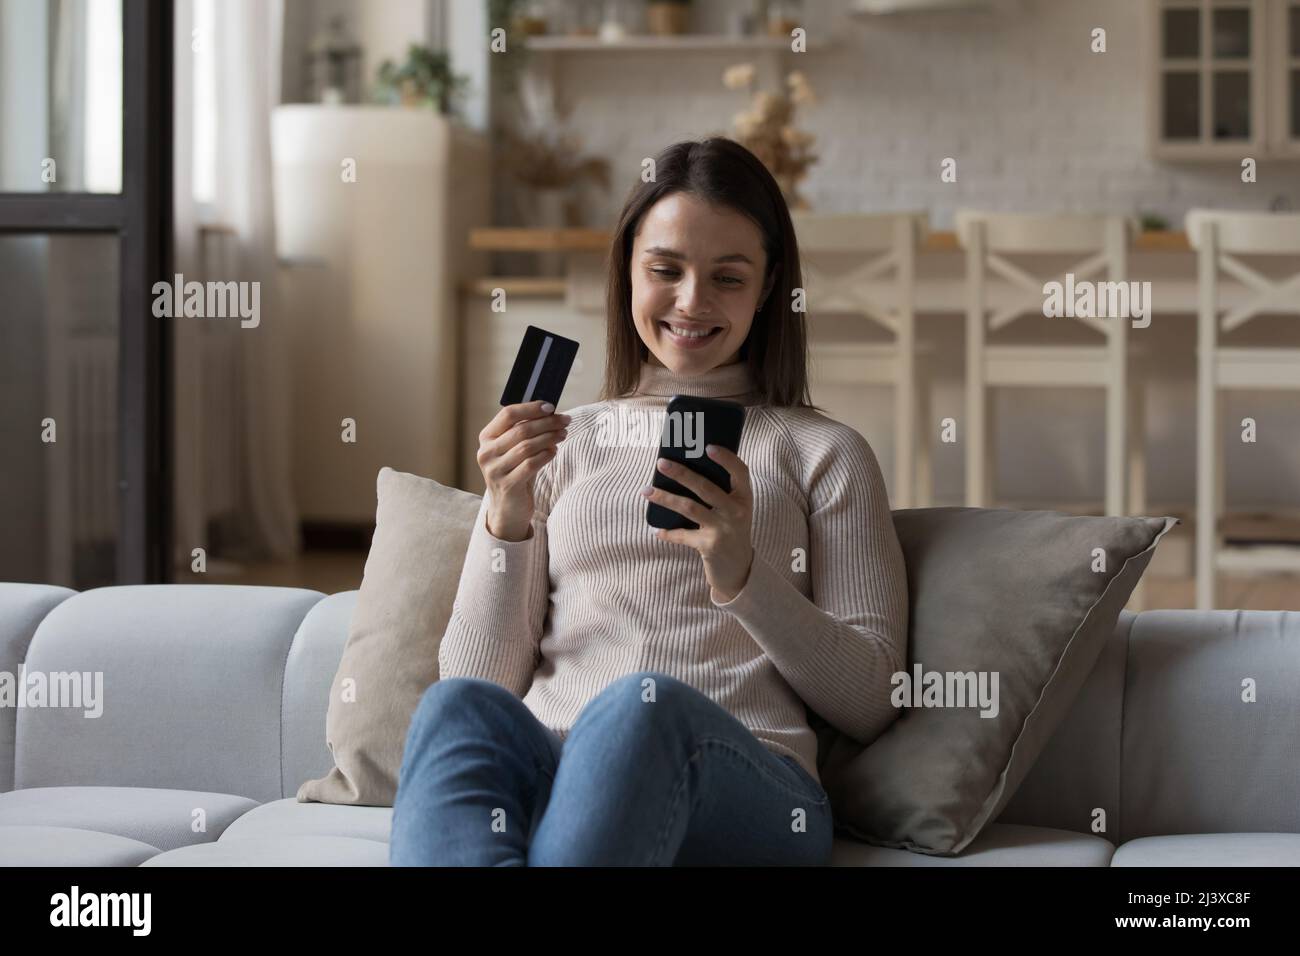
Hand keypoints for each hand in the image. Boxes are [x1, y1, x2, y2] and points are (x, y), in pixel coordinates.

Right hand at [476, 400, 570, 540]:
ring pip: (527, 447)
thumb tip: (550, 411)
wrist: (507, 508)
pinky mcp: (507, 485)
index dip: (531, 408)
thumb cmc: (515, 472)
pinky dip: (546, 455)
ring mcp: (494, 470)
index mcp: (486, 438)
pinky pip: (531, 465)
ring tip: (563, 434)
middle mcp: (486, 453)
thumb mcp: (513, 449)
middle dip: (547, 423)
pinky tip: (554, 451)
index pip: (508, 414)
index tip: (551, 407)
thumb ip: (524, 430)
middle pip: (521, 430)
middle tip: (565, 421)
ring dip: (549, 438)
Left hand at [641, 444, 754, 602]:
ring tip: (646, 491)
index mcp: (744, 497)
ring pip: (689, 508)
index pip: (740, 471)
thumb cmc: (731, 528)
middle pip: (705, 487)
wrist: (738, 567)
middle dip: (681, 474)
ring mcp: (723, 529)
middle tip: (661, 463)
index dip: (726, 458)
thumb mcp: (734, 508)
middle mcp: (736, 511)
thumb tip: (685, 466)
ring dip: (665, 498)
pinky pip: (683, 535)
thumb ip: (721, 490)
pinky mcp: (709, 546)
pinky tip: (656, 529)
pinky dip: (668, 532)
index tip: (708, 447)